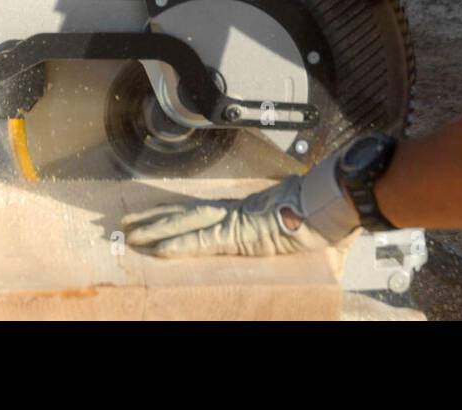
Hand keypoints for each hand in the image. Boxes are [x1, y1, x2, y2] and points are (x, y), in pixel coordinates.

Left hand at [122, 149, 358, 257]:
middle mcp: (235, 212)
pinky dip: (179, 244)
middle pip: (185, 214)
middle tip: (125, 222)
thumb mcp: (309, 236)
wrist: (335, 202)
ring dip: (155, 228)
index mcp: (248, 212)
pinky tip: (157, 249)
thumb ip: (303, 246)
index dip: (176, 213)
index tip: (155, 215)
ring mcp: (235, 222)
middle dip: (154, 218)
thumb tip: (323, 259)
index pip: (203, 213)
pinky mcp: (240, 235)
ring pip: (186, 224)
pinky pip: (203, 242)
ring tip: (130, 233)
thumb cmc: (328, 216)